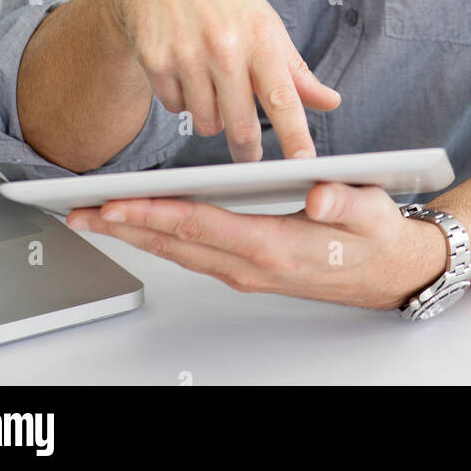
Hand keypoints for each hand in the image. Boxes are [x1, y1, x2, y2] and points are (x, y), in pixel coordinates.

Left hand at [67, 183, 449, 310]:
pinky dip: (159, 237)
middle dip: (124, 226)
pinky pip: (192, 252)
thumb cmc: (376, 236)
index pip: (200, 227)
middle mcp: (250, 264)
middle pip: (175, 244)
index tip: (116, 204)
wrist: (391, 272)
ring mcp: (246, 269)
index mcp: (273, 246)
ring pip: (178, 251)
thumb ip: (342, 202)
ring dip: (134, 234)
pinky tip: (142, 224)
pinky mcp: (247, 265)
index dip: (155, 214)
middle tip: (79, 210)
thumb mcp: (370, 212)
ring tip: (95, 215)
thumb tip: (317, 198)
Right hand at [102, 0, 339, 162]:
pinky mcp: (155, 61)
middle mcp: (224, 46)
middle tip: (249, 156)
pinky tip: (183, 70)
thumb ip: (295, 68)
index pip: (283, 96)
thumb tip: (331, 102)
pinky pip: (175, 108)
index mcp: (259, 34)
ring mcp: (187, 54)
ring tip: (210, 83)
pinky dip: (182, 99)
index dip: (296, 136)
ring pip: (206, 122)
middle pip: (241, 126)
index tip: (305, 165)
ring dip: (211, 115)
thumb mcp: (264, 20)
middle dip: (247, 150)